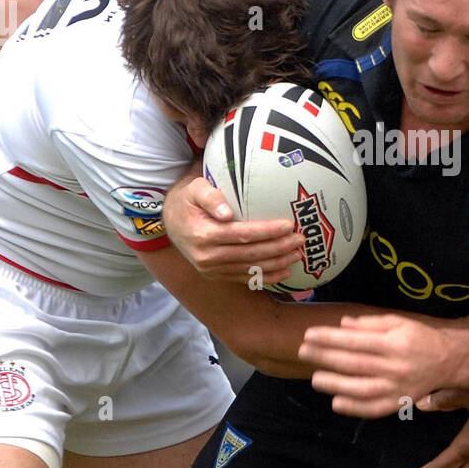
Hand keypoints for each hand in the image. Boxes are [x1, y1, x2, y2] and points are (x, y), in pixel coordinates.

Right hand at [162, 171, 301, 284]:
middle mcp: (207, 256)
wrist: (168, 221)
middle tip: (300, 240)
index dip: (267, 231)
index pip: (242, 234)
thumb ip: (210, 196)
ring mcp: (211, 269)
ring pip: (250, 269)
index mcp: (203, 234)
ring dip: (277, 264)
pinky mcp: (215, 275)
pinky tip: (284, 272)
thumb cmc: (187, 200)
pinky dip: (266, 277)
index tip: (288, 225)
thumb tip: (226, 211)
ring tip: (297, 255)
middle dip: (279, 248)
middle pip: (250, 254)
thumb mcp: (194, 189)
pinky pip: (244, 278)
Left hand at [305, 314, 458, 417]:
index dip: (331, 338)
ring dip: (336, 385)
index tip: (310, 334)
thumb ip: (370, 324)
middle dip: (326, 357)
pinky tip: (336, 403)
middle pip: (355, 363)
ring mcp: (397, 388)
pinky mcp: (399, 403)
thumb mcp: (399, 322)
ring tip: (315, 378)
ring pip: (362, 389)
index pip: (356, 341)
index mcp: (395, 343)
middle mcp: (396, 366)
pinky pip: (374, 409)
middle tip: (303, 352)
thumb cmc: (419, 338)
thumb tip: (342, 324)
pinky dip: (354, 408)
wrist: (448, 361)